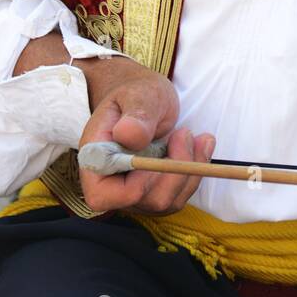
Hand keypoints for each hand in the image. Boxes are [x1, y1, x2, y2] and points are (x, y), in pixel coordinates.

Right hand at [76, 56, 214, 216]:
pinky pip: (179, 196)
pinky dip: (195, 172)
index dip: (134, 185)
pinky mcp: (155, 192)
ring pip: (165, 202)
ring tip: (193, 136)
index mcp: (95, 159)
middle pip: (143, 200)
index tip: (157, 154)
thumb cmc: (136, 95)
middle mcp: (111, 183)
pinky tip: (200, 146)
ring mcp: (134, 192)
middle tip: (184, 133)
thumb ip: (135, 113)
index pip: (103, 195)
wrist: (145, 101)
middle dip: (172, 169)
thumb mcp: (138, 93)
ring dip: (187, 170)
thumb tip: (128, 134)